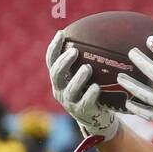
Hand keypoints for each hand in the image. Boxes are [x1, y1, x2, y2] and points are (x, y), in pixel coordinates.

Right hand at [46, 32, 119, 150]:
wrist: (97, 118)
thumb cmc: (92, 91)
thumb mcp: (88, 76)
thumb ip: (88, 60)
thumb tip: (101, 34)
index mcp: (59, 79)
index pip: (51, 61)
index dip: (54, 47)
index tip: (62, 33)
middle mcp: (60, 90)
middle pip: (56, 74)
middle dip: (64, 62)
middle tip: (74, 51)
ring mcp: (69, 102)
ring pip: (69, 90)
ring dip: (78, 78)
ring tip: (87, 68)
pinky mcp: (81, 112)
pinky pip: (85, 103)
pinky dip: (90, 94)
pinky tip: (96, 87)